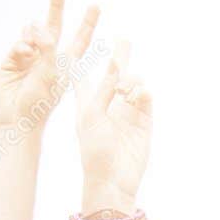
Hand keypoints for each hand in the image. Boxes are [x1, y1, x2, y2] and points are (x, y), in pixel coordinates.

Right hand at [0, 0, 98, 131]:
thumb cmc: (39, 104)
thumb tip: (41, 26)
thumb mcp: (51, 77)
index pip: (80, 39)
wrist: (15, 118)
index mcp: (65, 63)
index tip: (95, 5)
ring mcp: (30, 56)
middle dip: (56, 5)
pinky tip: (24, 51)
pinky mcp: (13, 58)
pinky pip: (19, 42)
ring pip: (33, 31)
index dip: (87, 22)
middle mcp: (48, 57)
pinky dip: (22, 43)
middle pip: (54, 25)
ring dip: (34, 31)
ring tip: (33, 44)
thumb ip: (48, 50)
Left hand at [75, 38, 151, 208]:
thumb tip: (116, 63)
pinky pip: (147, 99)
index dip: (77, 59)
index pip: (81, 76)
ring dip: (131, 80)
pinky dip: (144, 93)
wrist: (113, 179)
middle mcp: (109, 104)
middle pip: (115, 75)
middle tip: (124, 39)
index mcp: (88, 102)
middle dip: (120, 57)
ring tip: (126, 89)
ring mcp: (128, 112)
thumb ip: (104, 88)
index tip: (73, 43)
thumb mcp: (91, 115)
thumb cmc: (94, 150)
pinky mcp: (145, 122)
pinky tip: (140, 94)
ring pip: (133, 84)